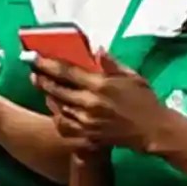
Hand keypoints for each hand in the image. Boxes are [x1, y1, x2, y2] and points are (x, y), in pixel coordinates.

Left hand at [29, 51, 168, 150]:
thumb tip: (97, 50)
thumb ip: (111, 63)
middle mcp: (89, 103)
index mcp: (100, 85)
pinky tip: (55, 108)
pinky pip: (64, 124)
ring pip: (58, 106)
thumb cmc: (144, 101)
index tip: (35, 57)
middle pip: (57, 89)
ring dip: (47, 95)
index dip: (47, 64)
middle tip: (33, 71)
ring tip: (41, 85)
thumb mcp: (131, 76)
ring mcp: (87, 121)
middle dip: (42, 79)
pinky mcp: (87, 135)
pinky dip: (56, 115)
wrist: (152, 130)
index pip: (67, 72)